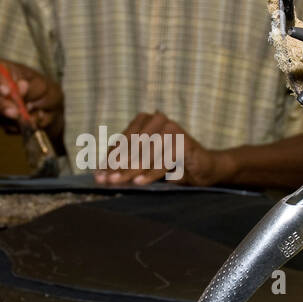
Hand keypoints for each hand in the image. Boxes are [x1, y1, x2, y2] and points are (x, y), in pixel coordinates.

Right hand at [0, 59, 63, 138]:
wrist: (48, 110)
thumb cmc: (43, 91)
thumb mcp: (44, 86)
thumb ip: (32, 87)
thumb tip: (20, 87)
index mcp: (2, 69)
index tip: (6, 91)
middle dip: (3, 106)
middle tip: (16, 113)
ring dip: (11, 119)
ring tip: (28, 120)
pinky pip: (2, 125)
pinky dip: (17, 126)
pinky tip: (29, 122)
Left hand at [92, 111, 226, 186]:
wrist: (204, 167)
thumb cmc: (171, 163)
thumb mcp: (145, 161)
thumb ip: (126, 161)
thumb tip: (101, 171)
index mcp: (145, 119)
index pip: (123, 141)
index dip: (110, 159)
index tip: (98, 175)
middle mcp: (157, 119)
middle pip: (132, 147)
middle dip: (117, 166)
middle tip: (106, 180)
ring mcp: (171, 128)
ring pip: (145, 153)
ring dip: (130, 170)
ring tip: (118, 183)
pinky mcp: (183, 141)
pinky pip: (162, 160)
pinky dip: (150, 173)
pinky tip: (138, 182)